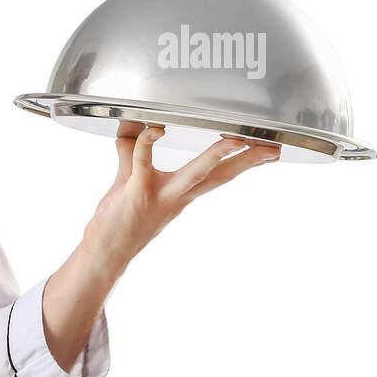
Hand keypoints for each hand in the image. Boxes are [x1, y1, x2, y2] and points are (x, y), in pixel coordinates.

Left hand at [82, 121, 280, 269]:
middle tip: (273, 149)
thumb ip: (131, 149)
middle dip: (247, 162)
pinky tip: (156, 130)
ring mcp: (159, 194)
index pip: (220, 176)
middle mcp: (176, 196)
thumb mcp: (130, 179)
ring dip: (214, 157)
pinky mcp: (136, 192)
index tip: (270, 152)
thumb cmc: (117, 220)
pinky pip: (143, 163)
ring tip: (235, 140)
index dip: (245, 164)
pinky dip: (147, 143)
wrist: (103, 254)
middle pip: (219, 176)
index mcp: (181, 194)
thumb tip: (133, 123)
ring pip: (193, 173)